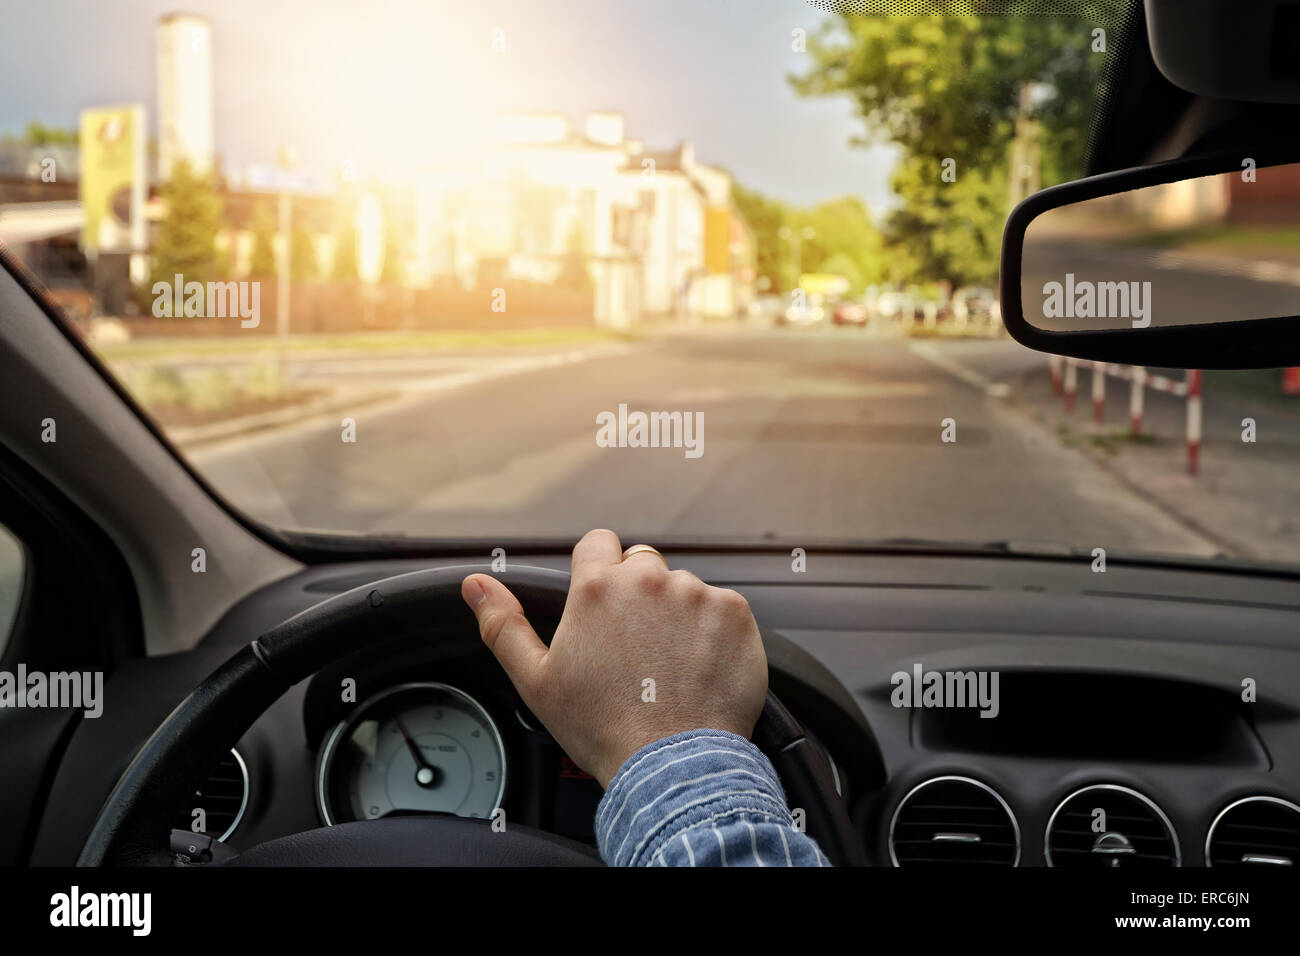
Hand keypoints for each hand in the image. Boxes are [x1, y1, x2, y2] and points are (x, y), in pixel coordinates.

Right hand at [461, 529, 766, 787]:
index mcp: (595, 589)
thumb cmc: (603, 728)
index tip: (602, 607)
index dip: (598, 572)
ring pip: (683, 588)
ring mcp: (696, 593)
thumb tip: (474, 584)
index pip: (597, 543)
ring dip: (678, 614)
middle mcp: (648, 580)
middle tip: (636, 647)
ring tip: (669, 666)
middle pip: (642, 564)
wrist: (672, 765)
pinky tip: (700, 667)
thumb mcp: (536, 681)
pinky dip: (714, 632)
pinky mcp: (734, 613)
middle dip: (638, 595)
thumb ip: (503, 624)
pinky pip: (721, 608)